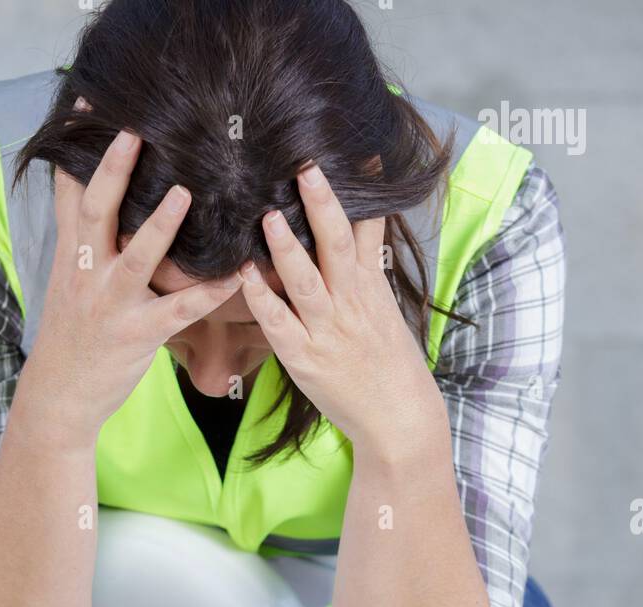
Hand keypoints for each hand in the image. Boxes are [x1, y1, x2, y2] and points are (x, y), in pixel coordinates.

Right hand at [23, 126, 242, 444]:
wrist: (61, 396)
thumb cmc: (74, 336)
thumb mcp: (70, 283)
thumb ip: (86, 243)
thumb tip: (104, 202)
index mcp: (72, 256)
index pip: (71, 194)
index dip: (78, 150)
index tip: (90, 106)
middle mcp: (88, 274)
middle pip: (97, 212)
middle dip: (113, 171)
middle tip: (136, 131)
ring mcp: (112, 304)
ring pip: (136, 258)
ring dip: (161, 224)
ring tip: (186, 192)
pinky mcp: (138, 336)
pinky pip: (177, 310)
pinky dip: (208, 293)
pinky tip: (236, 276)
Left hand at [238, 163, 450, 463]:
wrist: (398, 417)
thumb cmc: (389, 361)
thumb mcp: (386, 304)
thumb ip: (369, 260)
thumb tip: (366, 215)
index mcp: (371, 285)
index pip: (365, 227)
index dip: (359, 190)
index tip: (356, 152)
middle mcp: (350, 302)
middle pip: (336, 245)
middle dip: (321, 205)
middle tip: (304, 168)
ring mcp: (326, 330)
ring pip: (305, 282)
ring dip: (286, 248)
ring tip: (267, 217)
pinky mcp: (304, 359)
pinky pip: (279, 325)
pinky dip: (262, 300)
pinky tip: (244, 276)